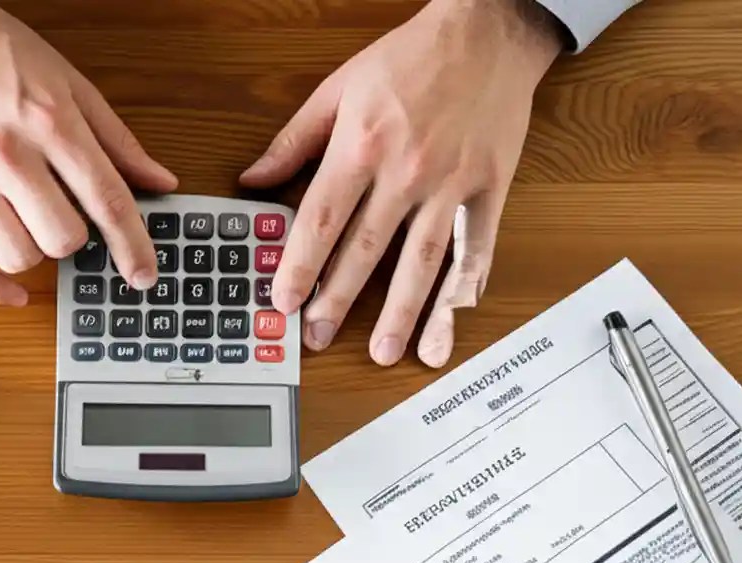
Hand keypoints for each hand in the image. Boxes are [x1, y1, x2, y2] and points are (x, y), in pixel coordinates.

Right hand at [0, 0, 176, 305]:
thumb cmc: (0, 52)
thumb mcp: (71, 84)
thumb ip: (117, 140)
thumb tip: (161, 182)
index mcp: (51, 122)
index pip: (106, 200)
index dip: (133, 246)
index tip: (144, 275)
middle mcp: (7, 152)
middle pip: (63, 237)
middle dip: (74, 236)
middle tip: (64, 213)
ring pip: (18, 255)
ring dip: (34, 251)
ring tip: (28, 222)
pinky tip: (13, 292)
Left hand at [241, 0, 561, 366]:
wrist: (485, 32)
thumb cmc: (409, 58)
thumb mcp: (338, 89)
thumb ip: (293, 142)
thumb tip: (252, 181)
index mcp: (362, 146)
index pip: (322, 220)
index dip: (300, 266)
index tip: (283, 302)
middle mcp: (406, 171)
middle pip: (366, 250)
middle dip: (338, 301)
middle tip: (317, 337)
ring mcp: (451, 183)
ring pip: (422, 260)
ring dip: (403, 312)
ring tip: (385, 351)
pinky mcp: (489, 187)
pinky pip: (478, 246)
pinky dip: (466, 287)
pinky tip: (453, 320)